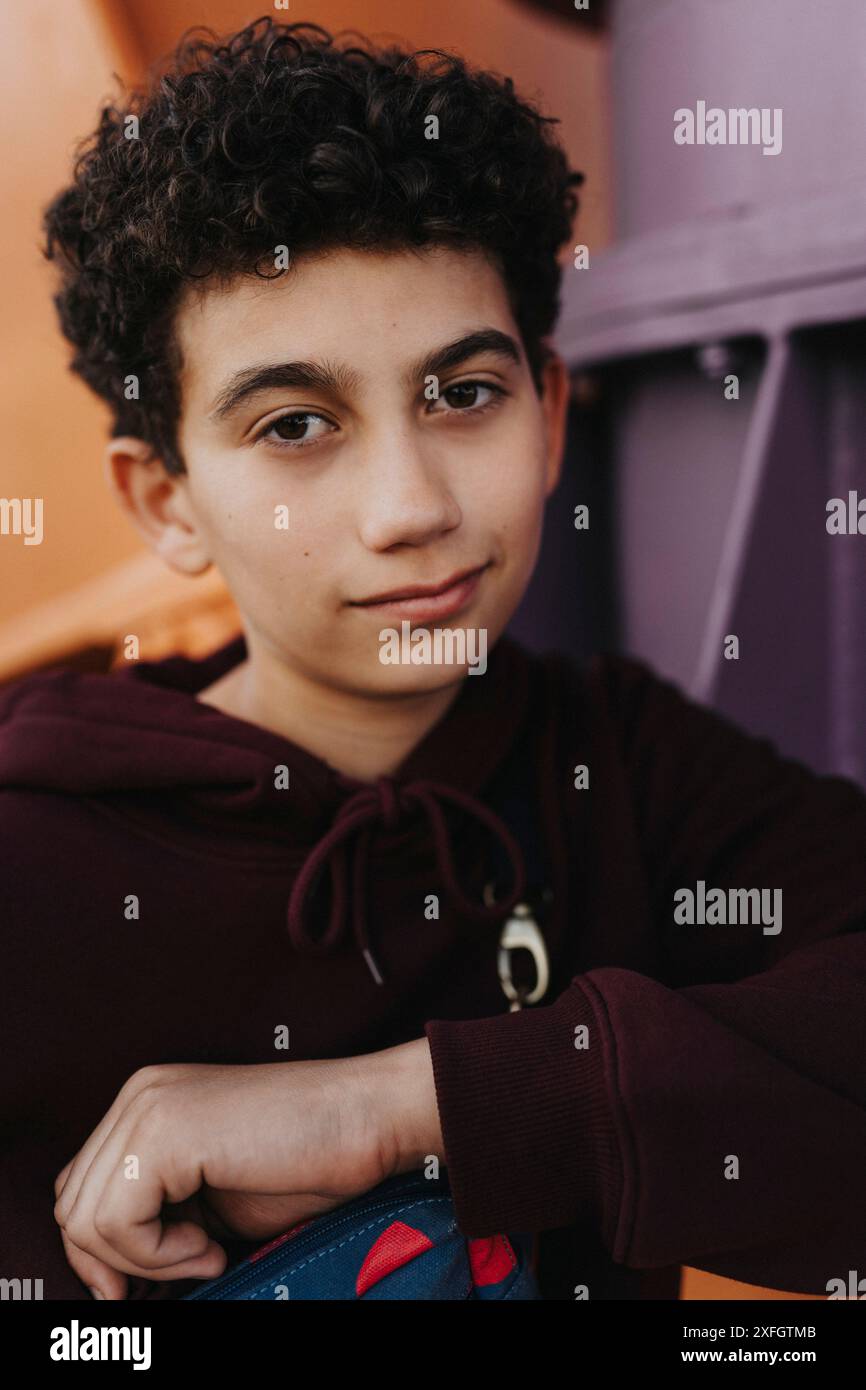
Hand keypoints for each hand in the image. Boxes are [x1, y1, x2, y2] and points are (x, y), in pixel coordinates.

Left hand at [54, 1039, 442, 1299]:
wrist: (369, 1119)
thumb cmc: (310, 1159)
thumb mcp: (212, 1196)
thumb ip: (160, 1215)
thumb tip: (114, 1275)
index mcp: (148, 1104)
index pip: (81, 1188)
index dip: (103, 1250)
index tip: (147, 1284)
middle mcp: (140, 1096)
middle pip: (73, 1205)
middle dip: (116, 1262)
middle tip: (184, 1270)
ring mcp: (149, 1107)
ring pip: (86, 1219)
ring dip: (147, 1260)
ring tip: (209, 1251)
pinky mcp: (167, 1131)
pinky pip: (118, 1222)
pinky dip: (161, 1255)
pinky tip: (212, 1245)